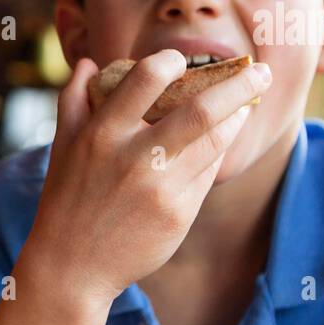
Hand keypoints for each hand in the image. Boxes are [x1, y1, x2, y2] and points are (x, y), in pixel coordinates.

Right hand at [28, 49, 269, 305]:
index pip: (146, 79)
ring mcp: (161, 188)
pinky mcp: (179, 214)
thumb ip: (73, 100)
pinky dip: (218, 152)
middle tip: (262, 69)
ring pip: (215, 141)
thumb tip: (92, 62)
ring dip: (238, 117)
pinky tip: (221, 140)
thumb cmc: (65, 201)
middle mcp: (134, 158)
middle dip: (240, 84)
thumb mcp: (61, 147)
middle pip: (202, 110)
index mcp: (102, 134)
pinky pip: (208, 173)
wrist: (73, 266)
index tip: (181, 58)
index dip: (170, 61)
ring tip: (248, 103)